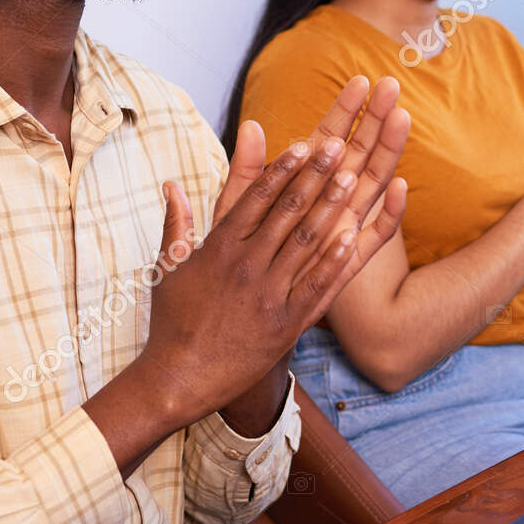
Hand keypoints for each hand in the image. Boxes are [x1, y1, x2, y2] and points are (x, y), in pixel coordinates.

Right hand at [130, 78, 409, 428]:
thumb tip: (172, 183)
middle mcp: (245, 267)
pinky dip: (335, 260)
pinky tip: (354, 234)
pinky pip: (316, 287)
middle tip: (337, 145)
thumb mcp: (168, 268)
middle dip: (314, 176)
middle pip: (286, 213)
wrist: (177, 380)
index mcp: (218, 250)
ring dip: (331, 208)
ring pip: (305, 243)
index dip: (281, 169)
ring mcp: (267, 295)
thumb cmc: (172, 323)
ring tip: (352, 176)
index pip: (254, 199)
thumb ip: (177, 223)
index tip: (303, 143)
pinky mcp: (286, 324)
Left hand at [220, 76, 407, 248]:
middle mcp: (331, 199)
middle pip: (360, 152)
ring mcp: (345, 225)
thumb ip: (248, 170)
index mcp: (306, 181)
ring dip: (388, 151)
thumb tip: (249, 125)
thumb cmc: (239, 255)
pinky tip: (399, 186)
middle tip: (391, 85)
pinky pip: (377, 235)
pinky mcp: (350, 259)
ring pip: (373, 183)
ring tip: (400, 118)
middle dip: (376, 118)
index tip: (361, 80)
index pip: (331, 136)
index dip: (346, 109)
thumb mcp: (238, 209)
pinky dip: (390, 212)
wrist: (248, 306)